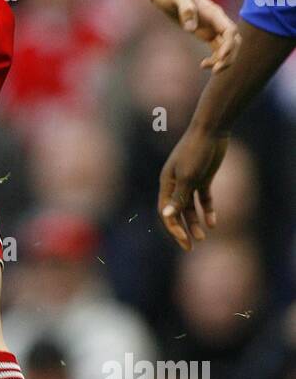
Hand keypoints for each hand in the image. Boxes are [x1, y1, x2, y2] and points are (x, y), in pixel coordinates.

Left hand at [151, 0, 240, 72]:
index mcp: (214, 13)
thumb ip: (185, 9)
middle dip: (229, 57)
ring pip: (228, 47)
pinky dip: (215, 59)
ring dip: (223, 60)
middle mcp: (217, 21)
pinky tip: (203, 65)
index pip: (230, 31)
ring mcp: (213, 28)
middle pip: (234, 41)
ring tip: (205, 67)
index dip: (229, 46)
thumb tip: (191, 29)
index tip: (220, 58)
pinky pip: (218, 49)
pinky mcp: (207, 34)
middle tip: (215, 70)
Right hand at [158, 124, 229, 250]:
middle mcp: (175, 184)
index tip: (185, 242)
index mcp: (166, 183)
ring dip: (194, 222)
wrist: (212, 130)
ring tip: (203, 237)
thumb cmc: (196, 152)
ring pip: (189, 207)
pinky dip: (207, 210)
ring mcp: (190, 181)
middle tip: (190, 248)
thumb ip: (179, 197)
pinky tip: (212, 223)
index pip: (166, 212)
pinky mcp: (203, 178)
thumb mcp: (188, 177)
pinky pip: (203, 198)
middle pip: (176, 212)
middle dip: (182, 230)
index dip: (174, 228)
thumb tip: (167, 216)